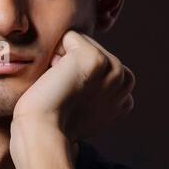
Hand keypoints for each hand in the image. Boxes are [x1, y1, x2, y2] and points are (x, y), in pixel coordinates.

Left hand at [11, 29, 134, 143]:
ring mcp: (113, 69)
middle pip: (91, 48)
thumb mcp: (83, 108)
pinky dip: (55, 52)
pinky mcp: (96, 60)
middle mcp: (125, 81)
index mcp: (125, 95)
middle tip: (64, 94)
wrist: (43, 132)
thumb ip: (93, 91)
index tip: (71, 100)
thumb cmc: (52, 124)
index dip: (78, 77)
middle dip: (72, 65)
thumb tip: (83, 77)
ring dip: (64, 60)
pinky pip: (70, 37)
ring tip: (60, 87)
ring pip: (81, 41)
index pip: (99, 64)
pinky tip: (55, 78)